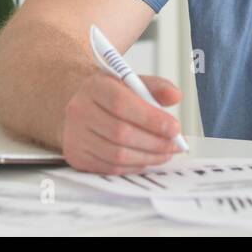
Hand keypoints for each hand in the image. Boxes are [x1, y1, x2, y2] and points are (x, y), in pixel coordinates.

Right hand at [60, 71, 184, 173]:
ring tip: (166, 153)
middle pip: (120, 132)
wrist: (84, 108)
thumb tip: (175, 95)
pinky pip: (111, 168)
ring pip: (117, 155)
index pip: (121, 103)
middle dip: (154, 142)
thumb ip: (156, 87)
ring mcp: (75, 136)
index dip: (151, 118)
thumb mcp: (132, 83)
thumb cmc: (111, 96)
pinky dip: (135, 166)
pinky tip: (148, 158)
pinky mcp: (77, 157)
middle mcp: (80, 110)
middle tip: (175, 144)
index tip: (174, 127)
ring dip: (148, 157)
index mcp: (95, 86)